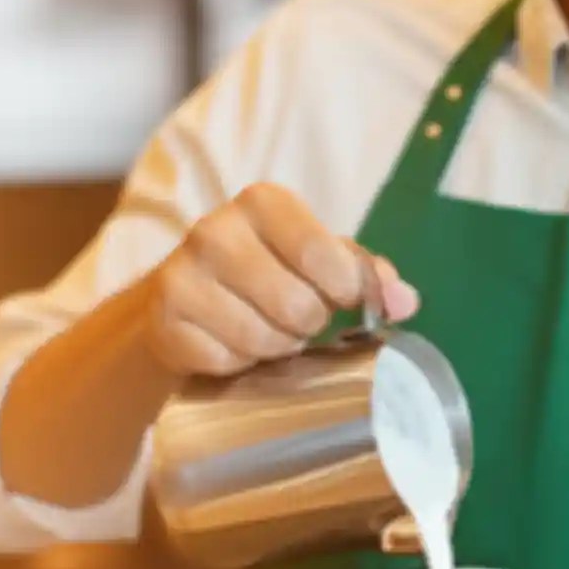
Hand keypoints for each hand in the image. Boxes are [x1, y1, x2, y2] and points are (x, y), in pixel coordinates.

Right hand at [144, 182, 418, 375]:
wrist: (186, 297)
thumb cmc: (269, 272)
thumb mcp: (321, 260)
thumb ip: (366, 273)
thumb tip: (404, 301)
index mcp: (263, 203)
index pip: (323, 254)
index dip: (346, 290)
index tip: (346, 301)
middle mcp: (215, 230)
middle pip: (298, 306)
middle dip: (310, 324)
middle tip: (300, 319)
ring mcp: (181, 275)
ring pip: (263, 339)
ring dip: (278, 347)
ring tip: (270, 331)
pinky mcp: (163, 322)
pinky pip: (226, 362)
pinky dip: (240, 364)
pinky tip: (234, 345)